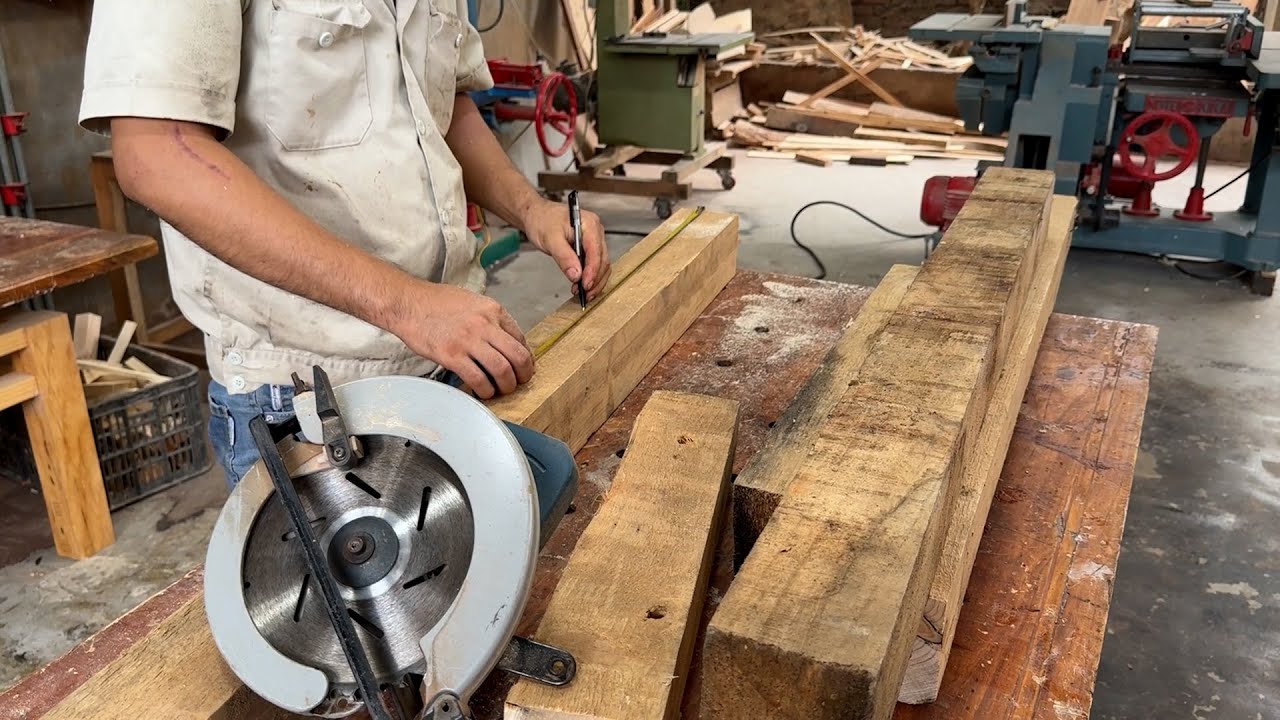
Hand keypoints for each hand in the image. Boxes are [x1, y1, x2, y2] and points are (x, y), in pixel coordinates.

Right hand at [391, 281, 532, 399]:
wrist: (408, 303)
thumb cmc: (436, 302)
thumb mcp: (472, 302)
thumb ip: (490, 319)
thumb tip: (504, 341)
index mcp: (492, 310)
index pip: (521, 338)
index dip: (526, 358)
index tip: (522, 367)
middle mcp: (485, 324)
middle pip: (518, 357)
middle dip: (524, 375)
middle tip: (520, 383)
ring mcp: (468, 340)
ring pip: (502, 370)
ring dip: (506, 386)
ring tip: (502, 390)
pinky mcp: (452, 355)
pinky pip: (478, 379)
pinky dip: (484, 390)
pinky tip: (482, 392)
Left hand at [521, 199, 611, 301]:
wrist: (537, 215)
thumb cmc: (543, 221)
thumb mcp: (550, 239)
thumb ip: (564, 257)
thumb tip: (576, 275)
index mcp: (589, 224)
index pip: (595, 251)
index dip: (592, 271)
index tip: (585, 285)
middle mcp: (596, 231)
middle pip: (603, 260)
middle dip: (595, 279)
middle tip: (585, 295)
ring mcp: (594, 240)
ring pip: (602, 265)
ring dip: (595, 281)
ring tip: (583, 294)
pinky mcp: (590, 248)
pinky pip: (595, 264)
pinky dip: (591, 277)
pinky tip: (582, 286)